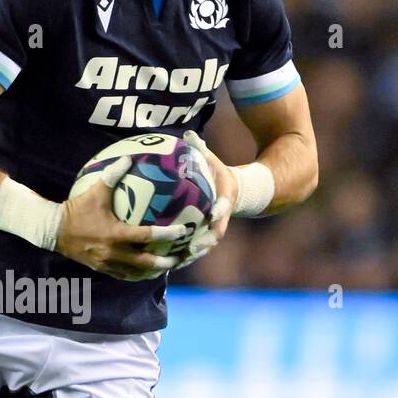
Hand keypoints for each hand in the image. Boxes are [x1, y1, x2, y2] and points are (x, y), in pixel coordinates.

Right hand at [58, 156, 186, 280]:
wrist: (53, 230)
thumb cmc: (76, 210)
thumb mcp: (95, 191)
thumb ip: (113, 175)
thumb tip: (128, 158)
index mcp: (115, 234)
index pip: (147, 236)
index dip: (167, 234)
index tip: (183, 231)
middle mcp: (114, 252)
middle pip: (145, 262)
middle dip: (164, 262)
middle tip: (178, 258)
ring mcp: (107, 263)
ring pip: (135, 273)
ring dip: (151, 271)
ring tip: (165, 267)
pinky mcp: (101, 267)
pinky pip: (122, 275)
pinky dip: (135, 274)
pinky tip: (143, 272)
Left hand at [163, 130, 237, 268]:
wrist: (235, 193)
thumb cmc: (218, 174)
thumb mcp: (213, 160)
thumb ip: (202, 149)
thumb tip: (189, 133)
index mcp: (224, 202)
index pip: (223, 208)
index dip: (219, 212)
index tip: (211, 216)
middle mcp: (219, 220)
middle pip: (213, 237)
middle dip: (202, 245)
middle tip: (188, 251)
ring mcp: (212, 231)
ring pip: (202, 248)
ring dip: (189, 257)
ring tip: (172, 264)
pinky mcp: (203, 237)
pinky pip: (191, 249)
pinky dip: (179, 255)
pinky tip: (162, 261)